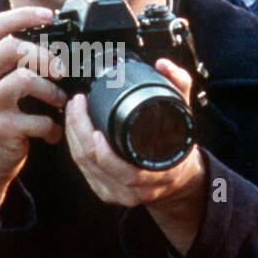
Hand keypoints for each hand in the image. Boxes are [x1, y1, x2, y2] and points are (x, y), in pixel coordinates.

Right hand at [0, 7, 67, 226]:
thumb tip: (36, 30)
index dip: (22, 16)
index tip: (47, 15)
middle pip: (11, 48)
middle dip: (43, 55)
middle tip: (59, 69)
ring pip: (26, 79)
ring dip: (52, 91)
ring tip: (58, 100)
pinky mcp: (0, 131)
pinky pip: (39, 119)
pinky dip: (52, 126)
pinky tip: (51, 130)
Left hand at [63, 59, 206, 254]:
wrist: (179, 178)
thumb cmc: (180, 149)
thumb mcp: (185, 117)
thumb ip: (179, 86)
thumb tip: (164, 65)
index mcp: (156, 174)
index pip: (125, 171)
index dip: (105, 154)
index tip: (96, 129)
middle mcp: (135, 189)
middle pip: (95, 164)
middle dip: (80, 131)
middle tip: (77, 104)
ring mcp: (117, 192)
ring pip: (84, 165)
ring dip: (73, 136)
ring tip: (73, 110)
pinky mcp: (105, 190)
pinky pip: (83, 169)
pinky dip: (74, 146)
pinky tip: (73, 128)